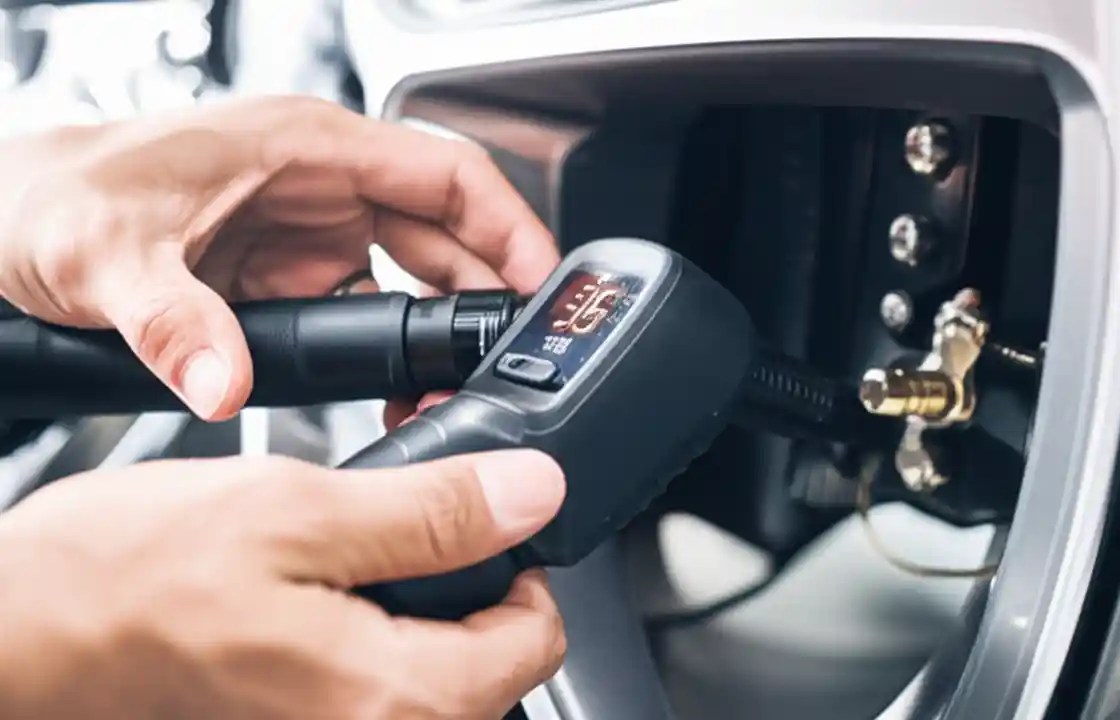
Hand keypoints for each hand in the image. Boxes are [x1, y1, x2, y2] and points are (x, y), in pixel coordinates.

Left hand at [0, 95, 558, 420]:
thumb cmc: (49, 194)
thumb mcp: (105, 255)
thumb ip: (173, 323)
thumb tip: (226, 383)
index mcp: (305, 145)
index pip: (446, 173)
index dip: (511, 226)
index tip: (544, 284)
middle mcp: (321, 186)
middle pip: (444, 236)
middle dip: (483, 302)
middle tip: (503, 367)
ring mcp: (309, 234)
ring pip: (413, 281)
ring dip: (437, 339)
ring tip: (447, 396)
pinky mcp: (290, 278)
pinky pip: (366, 316)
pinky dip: (387, 358)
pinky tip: (388, 397)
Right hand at [0, 449, 566, 719]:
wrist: (13, 638)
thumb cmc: (122, 584)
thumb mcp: (297, 511)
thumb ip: (433, 511)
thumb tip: (534, 495)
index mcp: (393, 699)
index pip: (535, 643)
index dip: (519, 566)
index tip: (478, 524)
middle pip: (486, 666)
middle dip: (459, 589)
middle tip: (393, 532)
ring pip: (429, 679)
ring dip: (406, 612)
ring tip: (337, 563)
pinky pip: (367, 693)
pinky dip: (360, 640)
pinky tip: (304, 601)